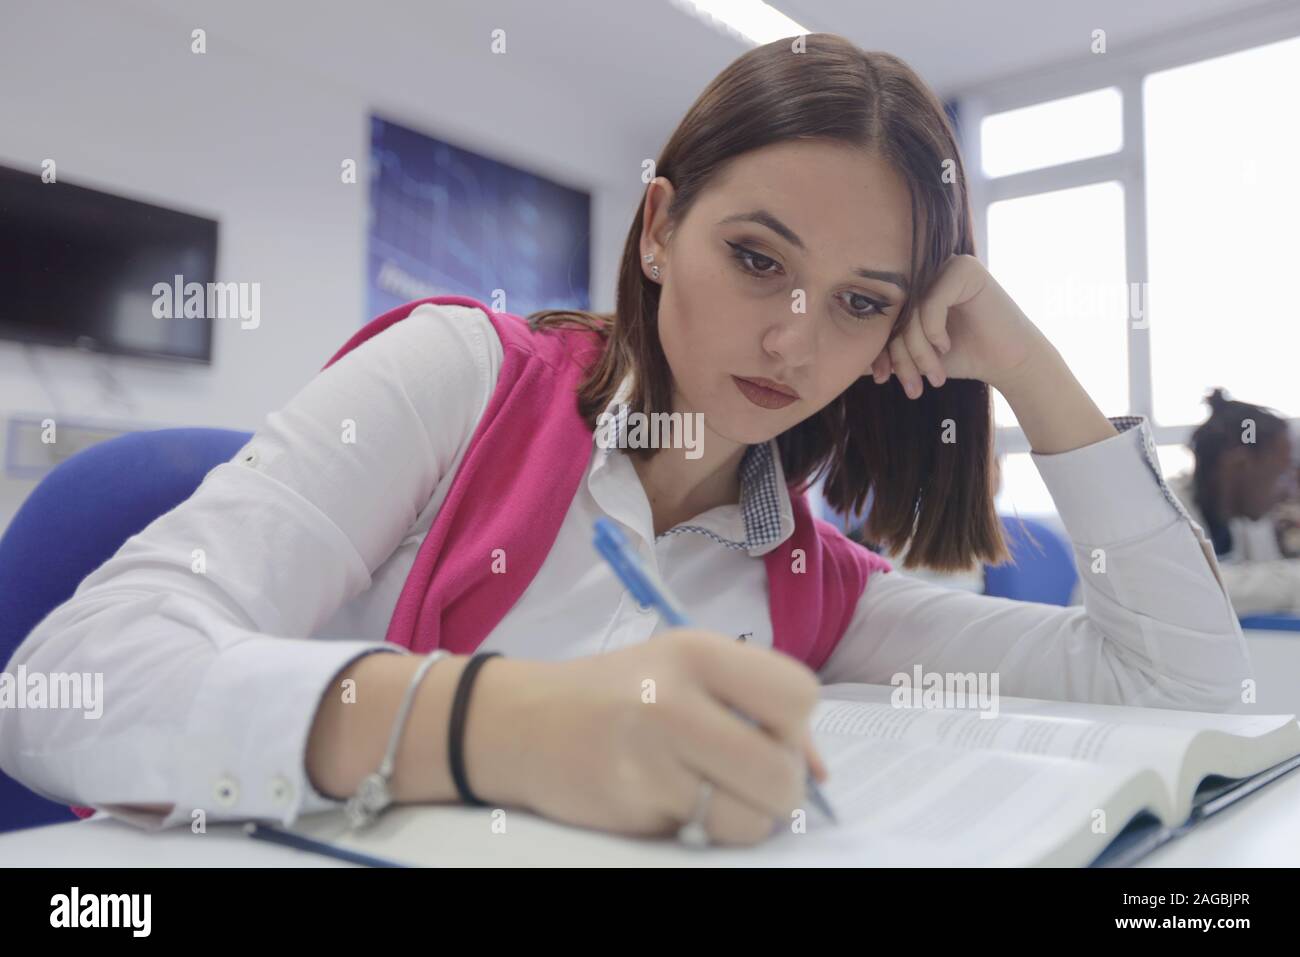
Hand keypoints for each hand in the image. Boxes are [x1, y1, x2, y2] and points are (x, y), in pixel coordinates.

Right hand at [505, 630, 827, 845]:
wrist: (522, 721)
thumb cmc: (619, 691)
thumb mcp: (686, 670)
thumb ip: (756, 706)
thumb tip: (820, 771)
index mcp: (696, 650)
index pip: (798, 694)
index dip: (795, 728)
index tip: (768, 734)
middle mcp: (673, 697)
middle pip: (781, 770)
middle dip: (779, 787)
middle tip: (748, 777)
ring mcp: (649, 756)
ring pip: (750, 817)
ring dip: (744, 816)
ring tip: (710, 793)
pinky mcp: (632, 803)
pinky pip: (705, 834)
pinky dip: (702, 827)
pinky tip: (671, 799)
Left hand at [870, 253, 1051, 398]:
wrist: (1009, 362)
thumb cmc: (963, 358)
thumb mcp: (915, 356)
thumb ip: (886, 351)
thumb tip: (849, 361)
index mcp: (914, 286)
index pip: (884, 316)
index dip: (879, 349)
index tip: (882, 379)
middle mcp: (929, 270)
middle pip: (895, 314)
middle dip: (899, 356)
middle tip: (911, 387)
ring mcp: (947, 265)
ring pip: (911, 313)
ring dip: (918, 352)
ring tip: (933, 377)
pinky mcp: (965, 269)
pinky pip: (930, 304)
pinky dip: (933, 333)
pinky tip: (946, 348)